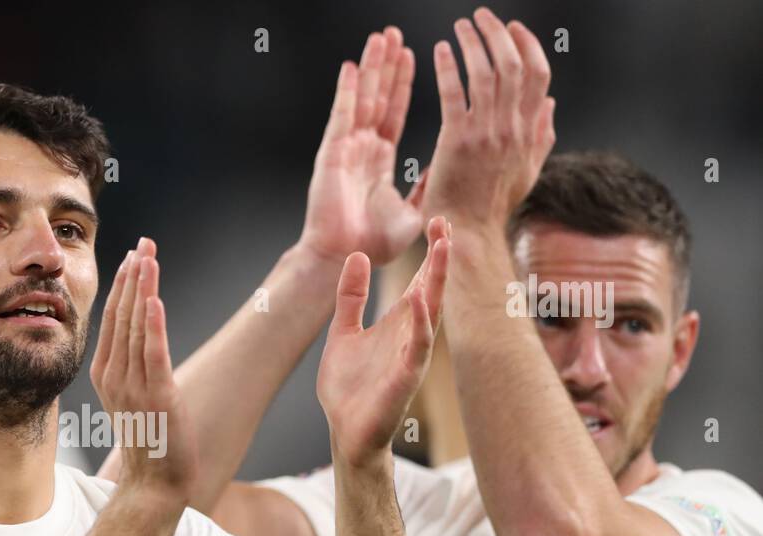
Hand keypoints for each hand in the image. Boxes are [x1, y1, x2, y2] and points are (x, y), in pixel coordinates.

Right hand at [90, 238, 197, 501]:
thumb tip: (141, 337)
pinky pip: (153, 355)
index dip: (123, 285)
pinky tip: (154, 300)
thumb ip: (133, 367)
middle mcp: (116, 377)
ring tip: (148, 257)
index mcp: (107, 374)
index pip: (113, 320)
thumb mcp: (134, 398)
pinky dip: (153, 326)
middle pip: (122, 317)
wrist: (154, 484)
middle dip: (134, 277)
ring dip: (143, 290)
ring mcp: (135, 387)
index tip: (133, 255)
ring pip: (136, 329)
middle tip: (144, 243)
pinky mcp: (158, 397)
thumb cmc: (150, 441)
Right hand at [297, 27, 424, 266]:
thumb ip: (425, 189)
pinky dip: (348, 91)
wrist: (343, 259)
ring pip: (362, 99)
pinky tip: (353, 67)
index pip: (393, 114)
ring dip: (371, 68)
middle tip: (394, 35)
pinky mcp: (333, 153)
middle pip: (378, 98)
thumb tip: (442, 171)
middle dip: (387, 66)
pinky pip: (343, 116)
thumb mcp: (411, 214)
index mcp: (378, 162)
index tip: (412, 57)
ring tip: (379, 39)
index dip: (402, 85)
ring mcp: (346, 149)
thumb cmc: (372, 245)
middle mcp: (361, 150)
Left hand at [317, 217, 450, 466]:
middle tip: (445, 223)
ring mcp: (411, 355)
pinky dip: (421, 325)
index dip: (429, 252)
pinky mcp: (406, 377)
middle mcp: (411, 335)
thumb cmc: (348, 386)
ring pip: (432, 313)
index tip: (436, 219)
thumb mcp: (343, 331)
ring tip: (443, 249)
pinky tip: (422, 302)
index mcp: (398, 323)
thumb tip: (359, 256)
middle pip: (432, 289)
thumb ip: (352, 297)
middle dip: (439, 258)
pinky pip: (418, 347)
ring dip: (438, 282)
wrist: (344, 429)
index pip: (420, 280)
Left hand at [422, 8, 554, 228]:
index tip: (514, 28)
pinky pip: (454, 93)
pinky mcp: (456, 142)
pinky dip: (449, 67)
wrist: (468, 234)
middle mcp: (512, 129)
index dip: (528, 46)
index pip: (539, 75)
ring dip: (474, 42)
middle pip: (514, 66)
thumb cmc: (492, 206)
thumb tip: (550, 103)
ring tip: (462, 25)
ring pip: (487, 73)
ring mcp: (485, 134)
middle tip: (482, 16)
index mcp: (530, 132)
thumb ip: (541, 136)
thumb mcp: (527, 171)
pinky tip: (441, 50)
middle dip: (499, 34)